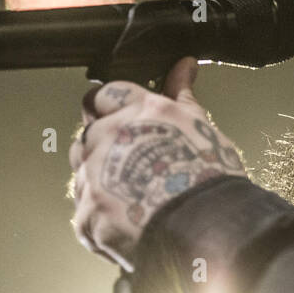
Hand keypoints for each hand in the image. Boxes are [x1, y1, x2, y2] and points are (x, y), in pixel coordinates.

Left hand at [69, 56, 245, 270]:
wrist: (206, 228)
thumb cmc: (210, 176)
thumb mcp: (200, 126)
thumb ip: (182, 94)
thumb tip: (185, 64)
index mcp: (136, 112)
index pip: (101, 96)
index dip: (108, 109)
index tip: (118, 122)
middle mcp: (108, 138)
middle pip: (87, 136)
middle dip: (103, 149)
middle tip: (133, 170)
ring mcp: (93, 177)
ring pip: (83, 174)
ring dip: (100, 183)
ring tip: (133, 201)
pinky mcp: (87, 214)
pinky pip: (86, 214)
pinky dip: (103, 220)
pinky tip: (130, 226)